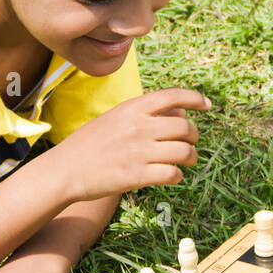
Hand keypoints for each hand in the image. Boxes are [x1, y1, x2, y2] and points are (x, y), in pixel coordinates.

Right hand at [59, 87, 210, 201]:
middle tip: (192, 143)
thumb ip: (145, 114)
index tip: (208, 105)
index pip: (172, 96)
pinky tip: (172, 176)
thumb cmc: (90, 144)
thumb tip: (181, 114)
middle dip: (195, 136)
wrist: (64, 170)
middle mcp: (138, 127)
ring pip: (184, 152)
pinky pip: (173, 174)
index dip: (195, 98)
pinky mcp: (137, 176)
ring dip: (192, 157)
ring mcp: (138, 152)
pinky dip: (178, 175)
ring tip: (188, 161)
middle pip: (186, 128)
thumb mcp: (115, 119)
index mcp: (131, 108)